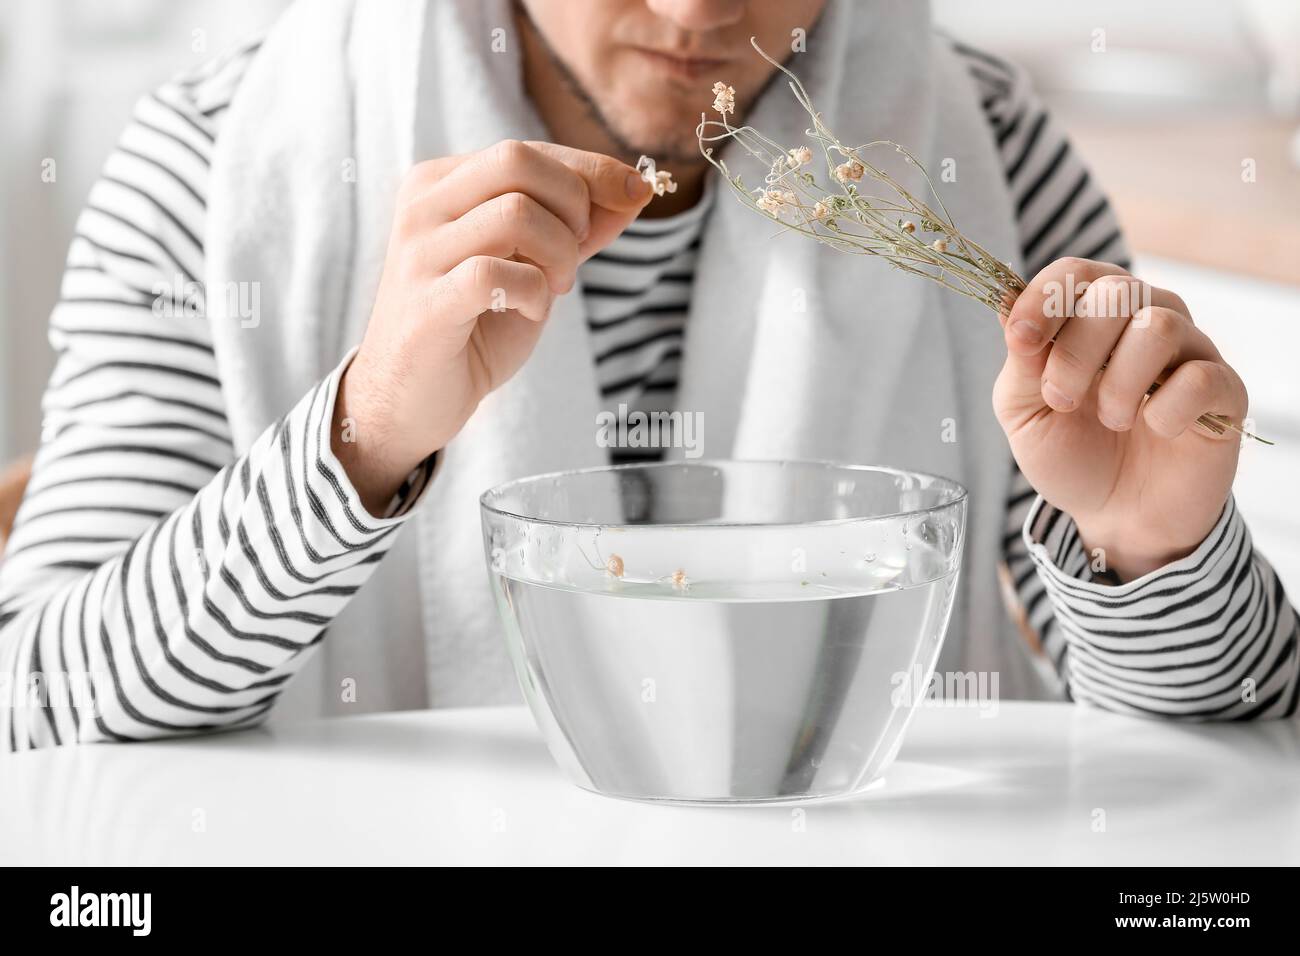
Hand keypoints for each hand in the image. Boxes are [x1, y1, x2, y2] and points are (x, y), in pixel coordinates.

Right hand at [332, 140, 653, 513]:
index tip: (635, 196)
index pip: (529, 150)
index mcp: (443, 183)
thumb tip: (633, 192)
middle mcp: (423, 205)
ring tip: (554, 289)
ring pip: (514, 214)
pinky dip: (533, 293)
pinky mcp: (425, 303)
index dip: (593, 169)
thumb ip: (575, 228)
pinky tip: (530, 311)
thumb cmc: (473, 328)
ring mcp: (418, 252)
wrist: (410, 398)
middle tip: (575, 255)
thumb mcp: (533, 266)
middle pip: (517, 160)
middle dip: (573, 205)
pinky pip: (496, 274)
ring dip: (559, 255)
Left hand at [992, 257, 1247, 580]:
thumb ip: (1019, 363)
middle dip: (1075, 351)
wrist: (1115, 516)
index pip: (1075, 273)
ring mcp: (1189, 352)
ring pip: (1159, 325)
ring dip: (1120, 382)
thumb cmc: (1070, 454)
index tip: (1021, 341)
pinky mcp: (1224, 391)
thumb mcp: (1023, 413)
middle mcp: (1144, 319)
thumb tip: (1010, 306)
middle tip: (1060, 400)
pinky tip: (1155, 429)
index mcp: (1091, 317)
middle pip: (1116, 291)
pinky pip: (1201, 377)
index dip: (1044, 298)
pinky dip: (1165, 410)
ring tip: (1112, 420)